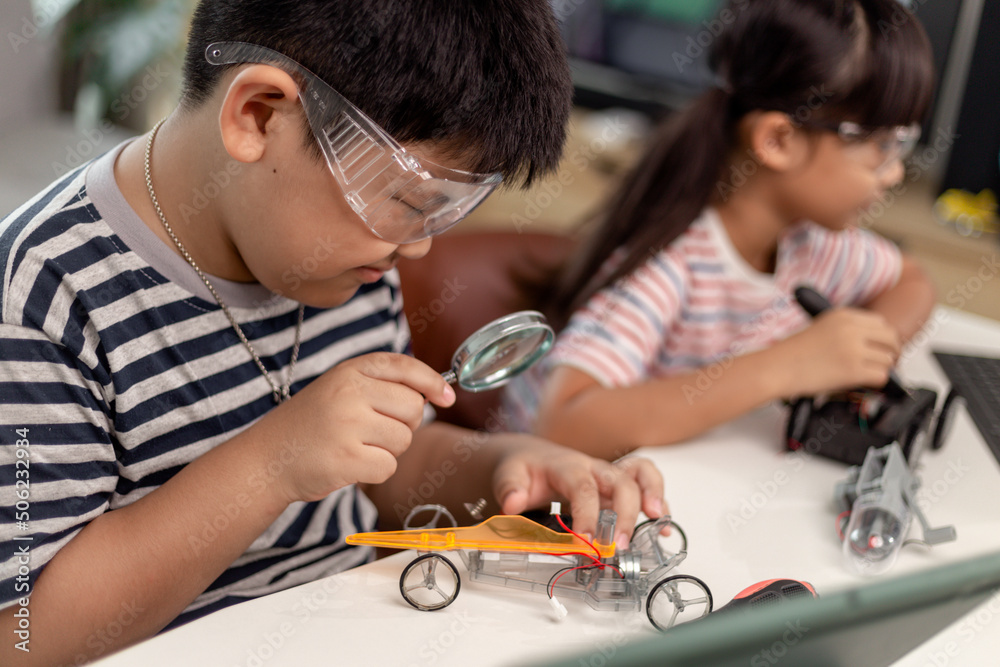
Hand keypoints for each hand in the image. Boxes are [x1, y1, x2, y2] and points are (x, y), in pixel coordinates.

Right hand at [257, 352, 455, 504]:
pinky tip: (350, 465)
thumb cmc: (310, 426)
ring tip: (355, 446)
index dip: (432, 382)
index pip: (404, 367)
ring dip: (388, 449)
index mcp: (349, 371)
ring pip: (404, 440)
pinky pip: (389, 466)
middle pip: (414, 408)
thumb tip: (436, 394)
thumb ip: (380, 386)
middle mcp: (349, 392)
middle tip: (373, 431)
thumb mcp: (339, 389)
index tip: (447, 396)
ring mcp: (348, 425)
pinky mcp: (347, 458)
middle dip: (404, 425)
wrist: (266, 460)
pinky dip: (375, 471)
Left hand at [490, 434, 666, 548]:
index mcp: (567, 467)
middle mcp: (593, 468)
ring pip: (639, 474)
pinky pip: (644, 484)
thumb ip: (509, 487)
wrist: (530, 457)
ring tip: (659, 520)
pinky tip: (662, 525)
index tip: (585, 540)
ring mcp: (607, 476)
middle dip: (625, 512)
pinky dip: (658, 501)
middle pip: (619, 481)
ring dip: (653, 494)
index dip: (587, 513)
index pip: (583, 487)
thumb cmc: (524, 468)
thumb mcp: (508, 475)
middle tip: (619, 544)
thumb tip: (512, 502)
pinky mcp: (614, 487)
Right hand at [775, 307, 900, 396]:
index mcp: (843, 315)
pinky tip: (861, 382)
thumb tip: (873, 344)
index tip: (878, 348)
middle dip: (890, 352)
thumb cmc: (792, 354)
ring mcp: (854, 349)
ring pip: (888, 359)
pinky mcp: (854, 370)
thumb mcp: (820, 328)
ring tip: (864, 374)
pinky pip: (882, 376)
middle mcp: (852, 329)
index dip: (881, 338)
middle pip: (891, 338)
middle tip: (881, 362)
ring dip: (880, 369)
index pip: (881, 323)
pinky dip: (876, 382)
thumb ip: (847, 330)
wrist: (776, 368)